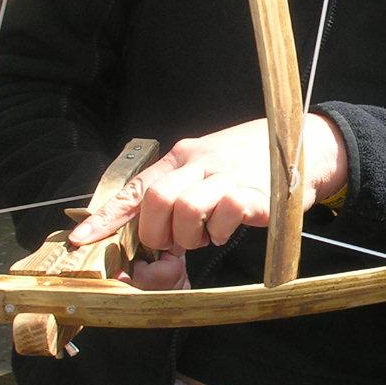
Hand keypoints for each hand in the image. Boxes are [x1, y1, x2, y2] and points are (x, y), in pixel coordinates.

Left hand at [67, 114, 348, 254]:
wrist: (304, 142)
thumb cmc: (249, 162)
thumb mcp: (206, 169)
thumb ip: (178, 195)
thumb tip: (148, 240)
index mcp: (181, 156)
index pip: (135, 188)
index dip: (106, 217)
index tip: (81, 239)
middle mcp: (199, 162)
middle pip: (157, 202)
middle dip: (160, 234)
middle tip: (176, 242)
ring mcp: (227, 174)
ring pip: (187, 211)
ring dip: (192, 236)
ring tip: (208, 234)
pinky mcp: (255, 190)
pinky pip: (225, 215)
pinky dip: (223, 230)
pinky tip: (231, 226)